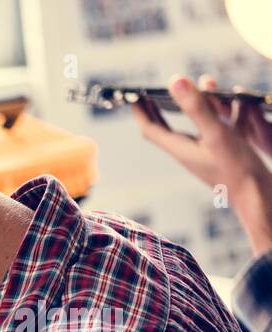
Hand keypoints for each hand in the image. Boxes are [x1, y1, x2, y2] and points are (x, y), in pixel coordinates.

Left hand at [134, 74, 271, 254]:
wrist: (255, 194)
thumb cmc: (235, 167)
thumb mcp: (216, 132)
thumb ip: (196, 107)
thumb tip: (174, 81)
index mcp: (180, 148)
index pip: (151, 129)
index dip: (140, 112)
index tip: (132, 96)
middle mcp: (187, 152)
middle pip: (163, 130)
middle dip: (152, 112)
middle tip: (145, 97)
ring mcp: (202, 154)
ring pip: (185, 129)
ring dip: (178, 112)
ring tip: (175, 97)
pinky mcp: (217, 154)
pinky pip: (205, 131)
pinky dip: (204, 116)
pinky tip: (213, 109)